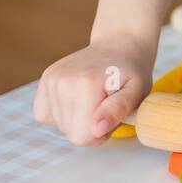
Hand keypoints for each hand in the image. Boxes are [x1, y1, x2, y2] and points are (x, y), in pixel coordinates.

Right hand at [34, 34, 154, 144]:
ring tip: (95, 99)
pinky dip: (61, 113)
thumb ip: (118, 110)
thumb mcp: (137, 91)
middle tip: (105, 105)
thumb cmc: (132, 71)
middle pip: (70, 133)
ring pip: (59, 125)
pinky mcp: (45, 79)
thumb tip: (97, 129)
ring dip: (78, 119)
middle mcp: (63, 81)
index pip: (82, 138)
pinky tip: (77, 98)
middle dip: (90, 127)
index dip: (101, 134)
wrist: (119, 44)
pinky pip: (44, 114)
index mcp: (86, 85)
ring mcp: (51, 79)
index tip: (112, 115)